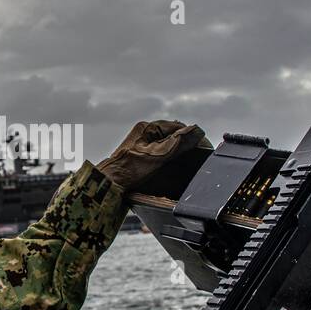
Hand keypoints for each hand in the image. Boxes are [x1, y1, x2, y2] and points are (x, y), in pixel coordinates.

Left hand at [96, 120, 211, 190]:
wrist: (110, 183)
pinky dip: (167, 156)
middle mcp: (143, 132)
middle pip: (171, 134)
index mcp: (146, 127)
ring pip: (166, 143)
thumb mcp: (158, 155)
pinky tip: (171, 165)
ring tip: (184, 160)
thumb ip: (177, 143)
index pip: (176, 126)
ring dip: (175, 150)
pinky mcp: (139, 153)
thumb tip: (196, 131)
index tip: (201, 144)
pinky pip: (159, 151)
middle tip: (194, 154)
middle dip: (183, 143)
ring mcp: (141, 142)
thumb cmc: (129, 170)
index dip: (190, 135)